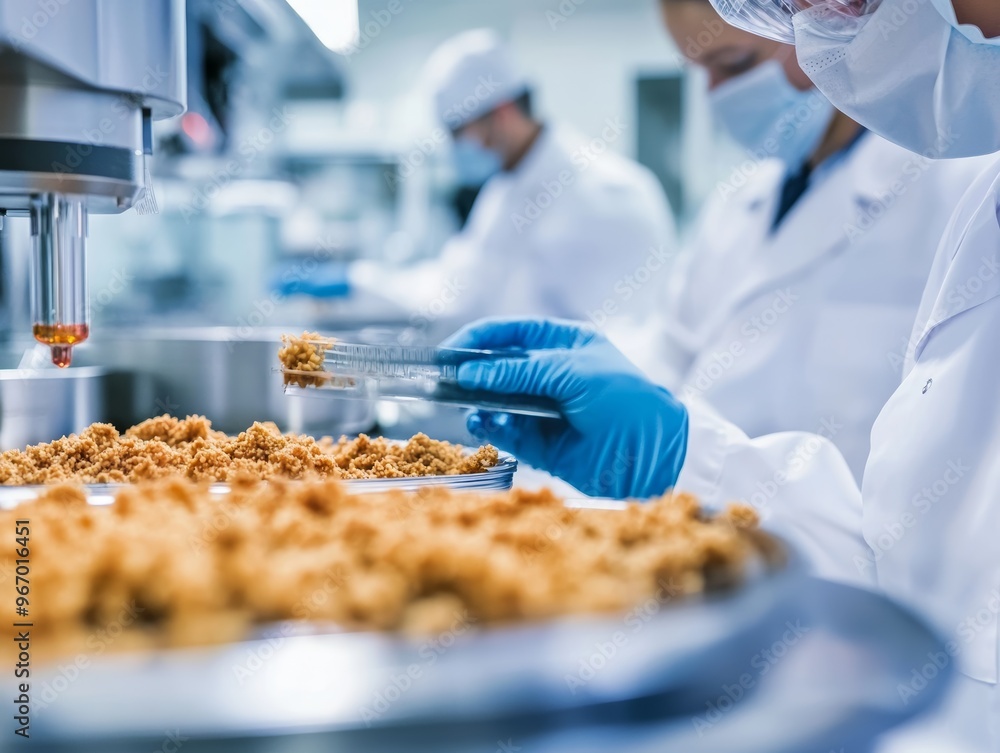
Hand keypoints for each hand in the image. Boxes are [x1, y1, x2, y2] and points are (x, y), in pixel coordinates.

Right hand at [443, 318, 687, 498]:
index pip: (515, 333)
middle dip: (473, 372)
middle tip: (443, 379)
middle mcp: (554, 375)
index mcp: (567, 345)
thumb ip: (518, 372)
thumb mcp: (571, 372)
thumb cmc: (622, 399)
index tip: (451, 349)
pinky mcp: (544, 443)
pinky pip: (507, 432)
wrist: (653, 453)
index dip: (481, 338)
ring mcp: (547, 410)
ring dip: (479, 402)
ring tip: (463, 404)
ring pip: (499, 402)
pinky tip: (481, 424)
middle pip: (501, 368)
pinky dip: (491, 429)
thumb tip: (469, 374)